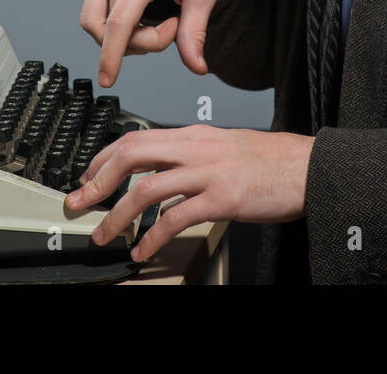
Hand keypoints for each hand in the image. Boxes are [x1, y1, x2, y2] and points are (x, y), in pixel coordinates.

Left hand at [63, 125, 314, 261]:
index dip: (103, 158)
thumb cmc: (270, 161)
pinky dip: (153, 238)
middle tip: (78, 204)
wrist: (309, 168)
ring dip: (118, 215)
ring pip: (147, 189)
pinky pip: (176, 218)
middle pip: (131, 155)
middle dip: (97, 181)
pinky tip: (143, 251)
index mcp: (193, 134)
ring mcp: (208, 172)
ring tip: (104, 235)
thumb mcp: (223, 146)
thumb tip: (161, 166)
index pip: (135, 137)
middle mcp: (196, 148)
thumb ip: (192, 153)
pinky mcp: (222, 198)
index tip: (87, 177)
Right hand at [79, 0, 230, 86]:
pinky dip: (112, 19)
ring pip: (94, 19)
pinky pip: (94, 4)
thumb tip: (196, 65)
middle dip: (133, 44)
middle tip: (167, 33)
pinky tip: (138, 12)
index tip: (108, 77)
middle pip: (107, 27)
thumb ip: (195, 32)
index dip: (112, 55)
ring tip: (151, 23)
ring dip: (119, 34)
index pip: (120, 21)